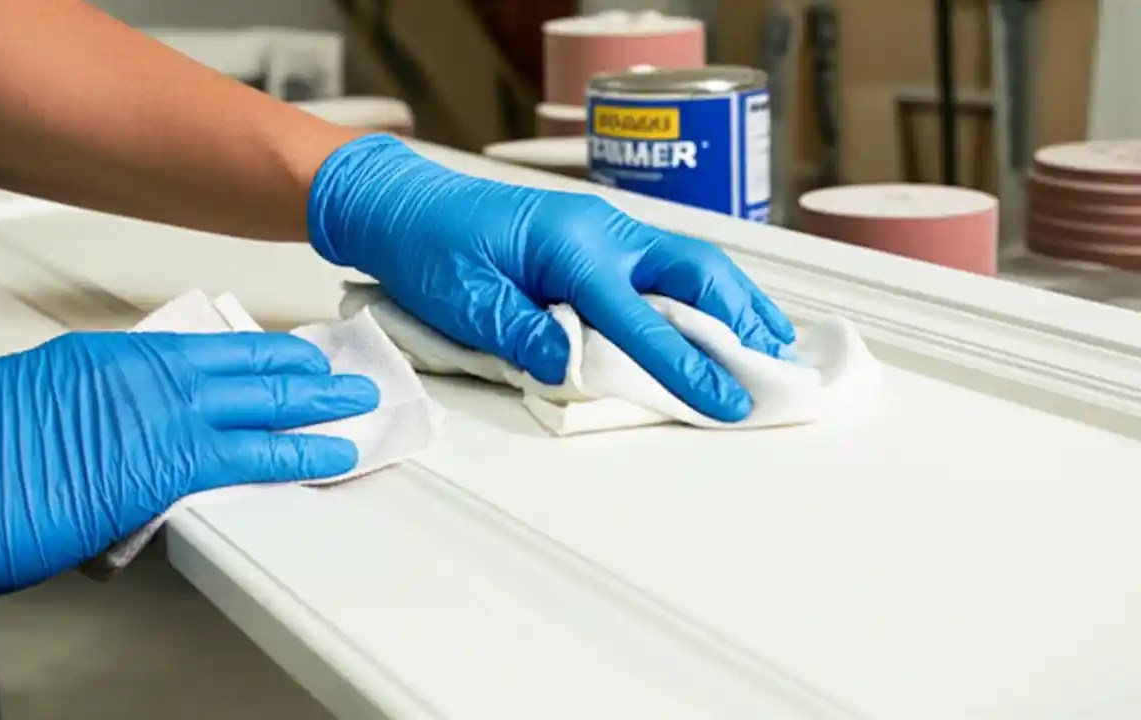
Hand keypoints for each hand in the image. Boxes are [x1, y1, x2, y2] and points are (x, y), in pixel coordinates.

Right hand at [0, 332, 376, 625]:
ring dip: (314, 402)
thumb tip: (121, 431)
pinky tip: (330, 452)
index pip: (195, 348)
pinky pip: (251, 454)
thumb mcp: (31, 408)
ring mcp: (152, 413)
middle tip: (332, 365)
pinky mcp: (161, 464)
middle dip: (293, 365)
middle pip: (237, 361)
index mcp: (102, 356)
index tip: (273, 355)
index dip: (243, 355)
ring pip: (258, 399)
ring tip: (354, 399)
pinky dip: (299, 453)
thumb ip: (91, 411)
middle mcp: (135, 372)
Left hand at [308, 135, 794, 420]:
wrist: (403, 204)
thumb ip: (522, 333)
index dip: (687, 364)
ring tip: (771, 343)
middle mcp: (601, 231)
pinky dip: (701, 295)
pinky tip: (718, 318)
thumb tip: (571, 366)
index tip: (725, 400)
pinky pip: (665, 268)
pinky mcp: (599, 242)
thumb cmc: (428, 243)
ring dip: (734, 303)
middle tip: (777, 367)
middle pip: (694, 273)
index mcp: (570, 246)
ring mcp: (604, 231)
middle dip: (741, 321)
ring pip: (690, 266)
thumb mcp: (465, 298)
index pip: (641, 316)